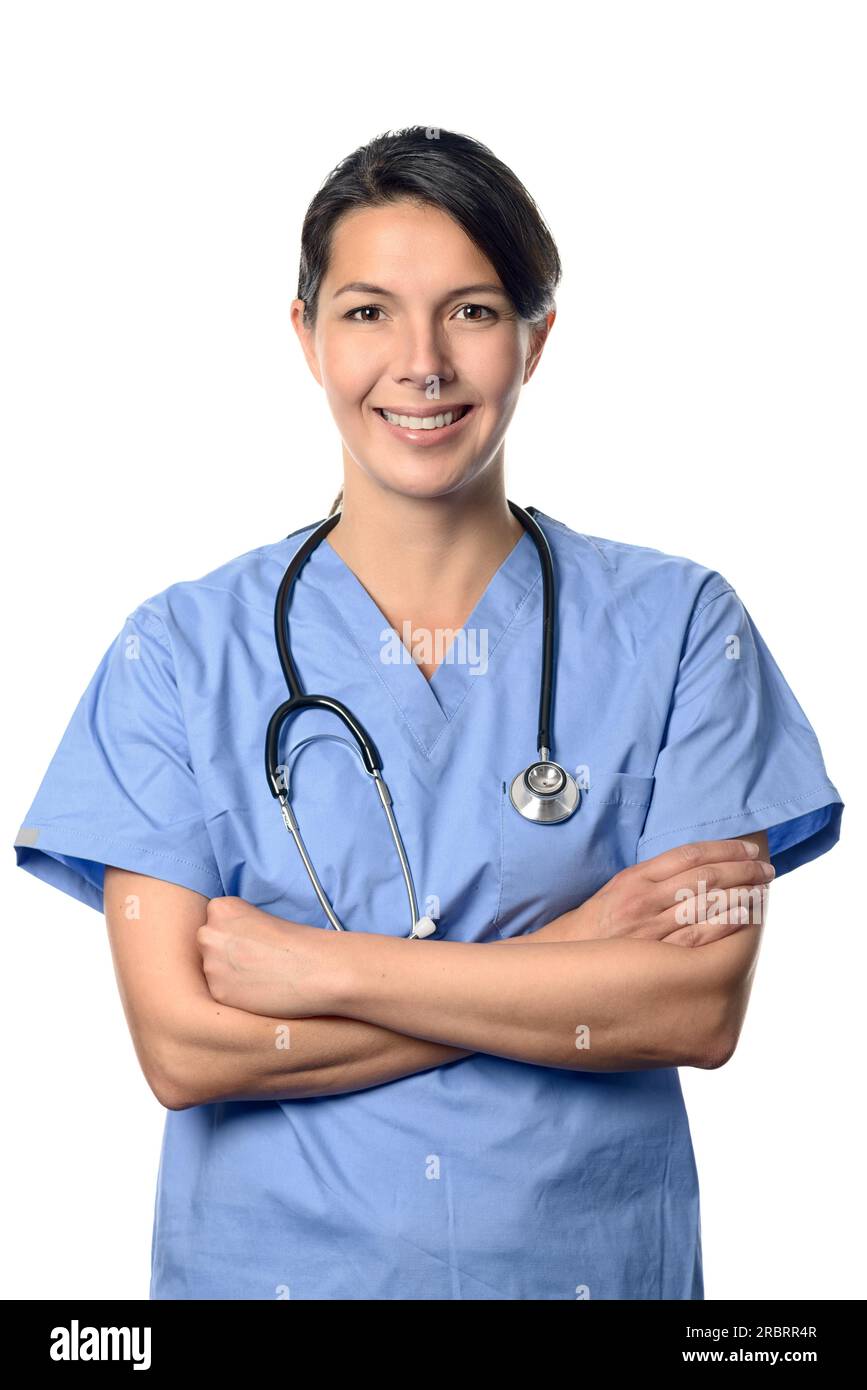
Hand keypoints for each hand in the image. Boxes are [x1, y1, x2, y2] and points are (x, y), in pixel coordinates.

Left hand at [197, 896, 344, 1016]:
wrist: (318, 969)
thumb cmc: (300, 942)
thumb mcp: (261, 917)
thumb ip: (236, 926)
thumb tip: (225, 943)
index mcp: (221, 908)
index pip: (215, 920)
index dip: (235, 931)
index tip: (254, 939)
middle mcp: (209, 933)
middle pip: (208, 944)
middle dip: (226, 952)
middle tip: (256, 959)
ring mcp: (211, 965)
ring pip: (213, 970)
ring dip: (229, 974)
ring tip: (261, 975)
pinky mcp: (219, 993)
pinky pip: (222, 993)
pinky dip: (237, 994)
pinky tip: (260, 990)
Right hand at [566, 838, 772, 946]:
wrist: (566, 963)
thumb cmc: (596, 926)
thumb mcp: (618, 889)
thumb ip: (653, 877)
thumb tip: (699, 867)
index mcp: (635, 878)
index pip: (689, 854)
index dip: (724, 848)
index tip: (749, 848)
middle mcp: (644, 900)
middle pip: (704, 877)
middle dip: (742, 869)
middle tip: (766, 868)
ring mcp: (651, 929)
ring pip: (706, 904)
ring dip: (742, 894)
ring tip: (763, 888)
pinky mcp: (656, 956)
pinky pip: (699, 936)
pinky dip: (726, 923)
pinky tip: (746, 915)